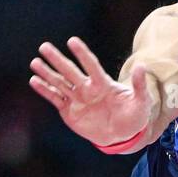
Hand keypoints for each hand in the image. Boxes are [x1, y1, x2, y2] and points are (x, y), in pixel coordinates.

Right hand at [28, 37, 155, 145]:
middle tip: (44, 46)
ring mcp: (77, 99)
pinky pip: (55, 99)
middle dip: (57, 60)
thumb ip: (139, 85)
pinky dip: (45, 91)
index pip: (91, 66)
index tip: (72, 41)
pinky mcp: (69, 111)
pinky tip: (34, 81)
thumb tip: (143, 66)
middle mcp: (88, 88)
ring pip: (60, 83)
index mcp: (103, 84)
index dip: (82, 54)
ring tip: (35, 62)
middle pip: (70, 71)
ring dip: (47, 73)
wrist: (122, 135)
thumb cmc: (133, 116)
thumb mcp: (141, 101)